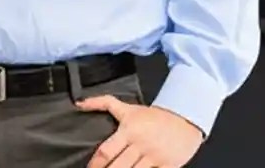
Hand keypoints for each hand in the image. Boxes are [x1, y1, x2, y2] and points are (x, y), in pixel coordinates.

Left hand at [78, 94, 203, 167]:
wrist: (186, 117)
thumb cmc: (155, 116)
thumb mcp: (129, 108)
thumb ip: (103, 103)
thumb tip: (79, 103)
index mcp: (129, 130)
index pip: (106, 152)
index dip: (94, 165)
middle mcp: (141, 144)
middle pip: (117, 167)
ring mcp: (155, 156)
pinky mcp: (168, 165)